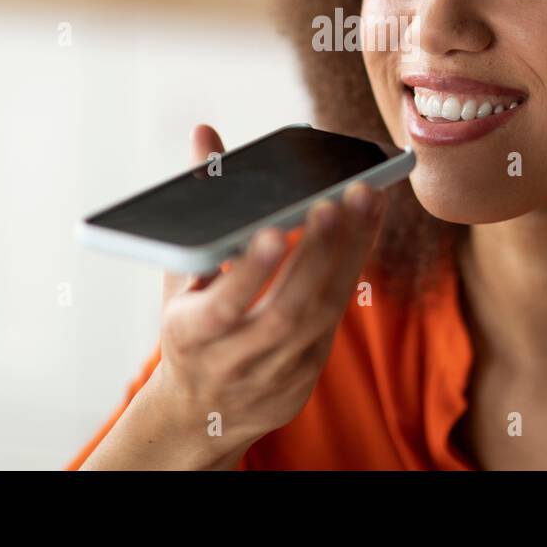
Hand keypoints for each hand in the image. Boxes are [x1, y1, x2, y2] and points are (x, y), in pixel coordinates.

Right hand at [152, 123, 384, 452]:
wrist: (201, 413)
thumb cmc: (189, 324)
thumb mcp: (180, 274)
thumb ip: (198, 205)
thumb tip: (205, 133)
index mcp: (190, 334)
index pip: (222, 306)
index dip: (246, 273)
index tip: (270, 233)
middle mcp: (233, 360)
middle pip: (284, 309)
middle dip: (314, 253)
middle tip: (336, 199)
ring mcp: (275, 373)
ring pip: (319, 314)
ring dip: (346, 254)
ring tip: (363, 198)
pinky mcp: (306, 375)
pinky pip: (335, 318)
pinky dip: (351, 267)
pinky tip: (366, 224)